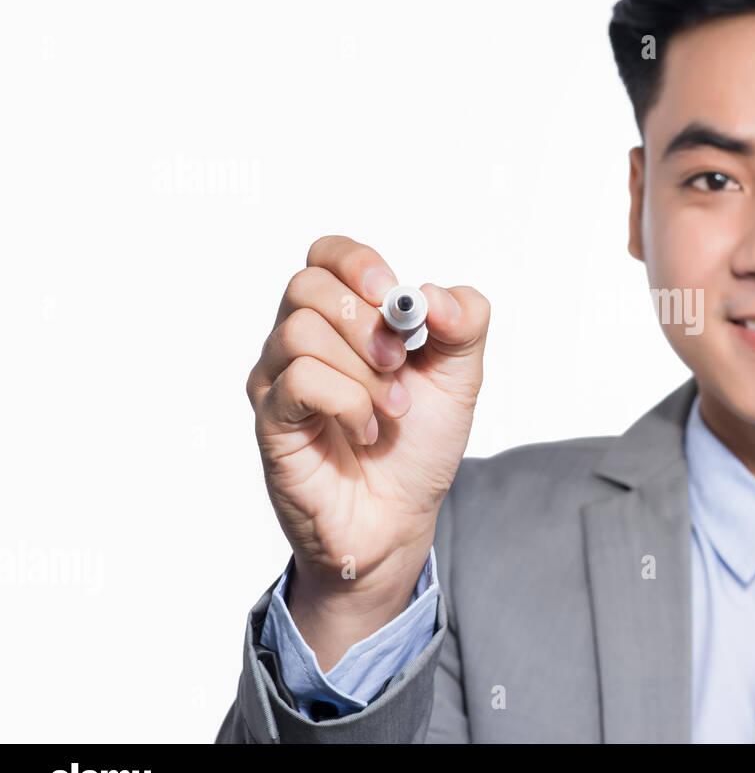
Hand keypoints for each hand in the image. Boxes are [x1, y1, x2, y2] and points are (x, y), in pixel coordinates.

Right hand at [245, 235, 488, 647]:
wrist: (401, 517)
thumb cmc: (419, 443)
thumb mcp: (461, 377)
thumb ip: (464, 324)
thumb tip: (433, 294)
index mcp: (344, 317)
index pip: (326, 254)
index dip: (356, 262)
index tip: (391, 294)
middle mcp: (300, 340)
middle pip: (306, 285)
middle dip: (365, 322)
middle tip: (398, 365)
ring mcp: (278, 379)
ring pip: (299, 331)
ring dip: (363, 372)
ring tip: (391, 409)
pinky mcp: (272, 420)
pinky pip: (299, 381)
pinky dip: (348, 402)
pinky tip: (367, 431)